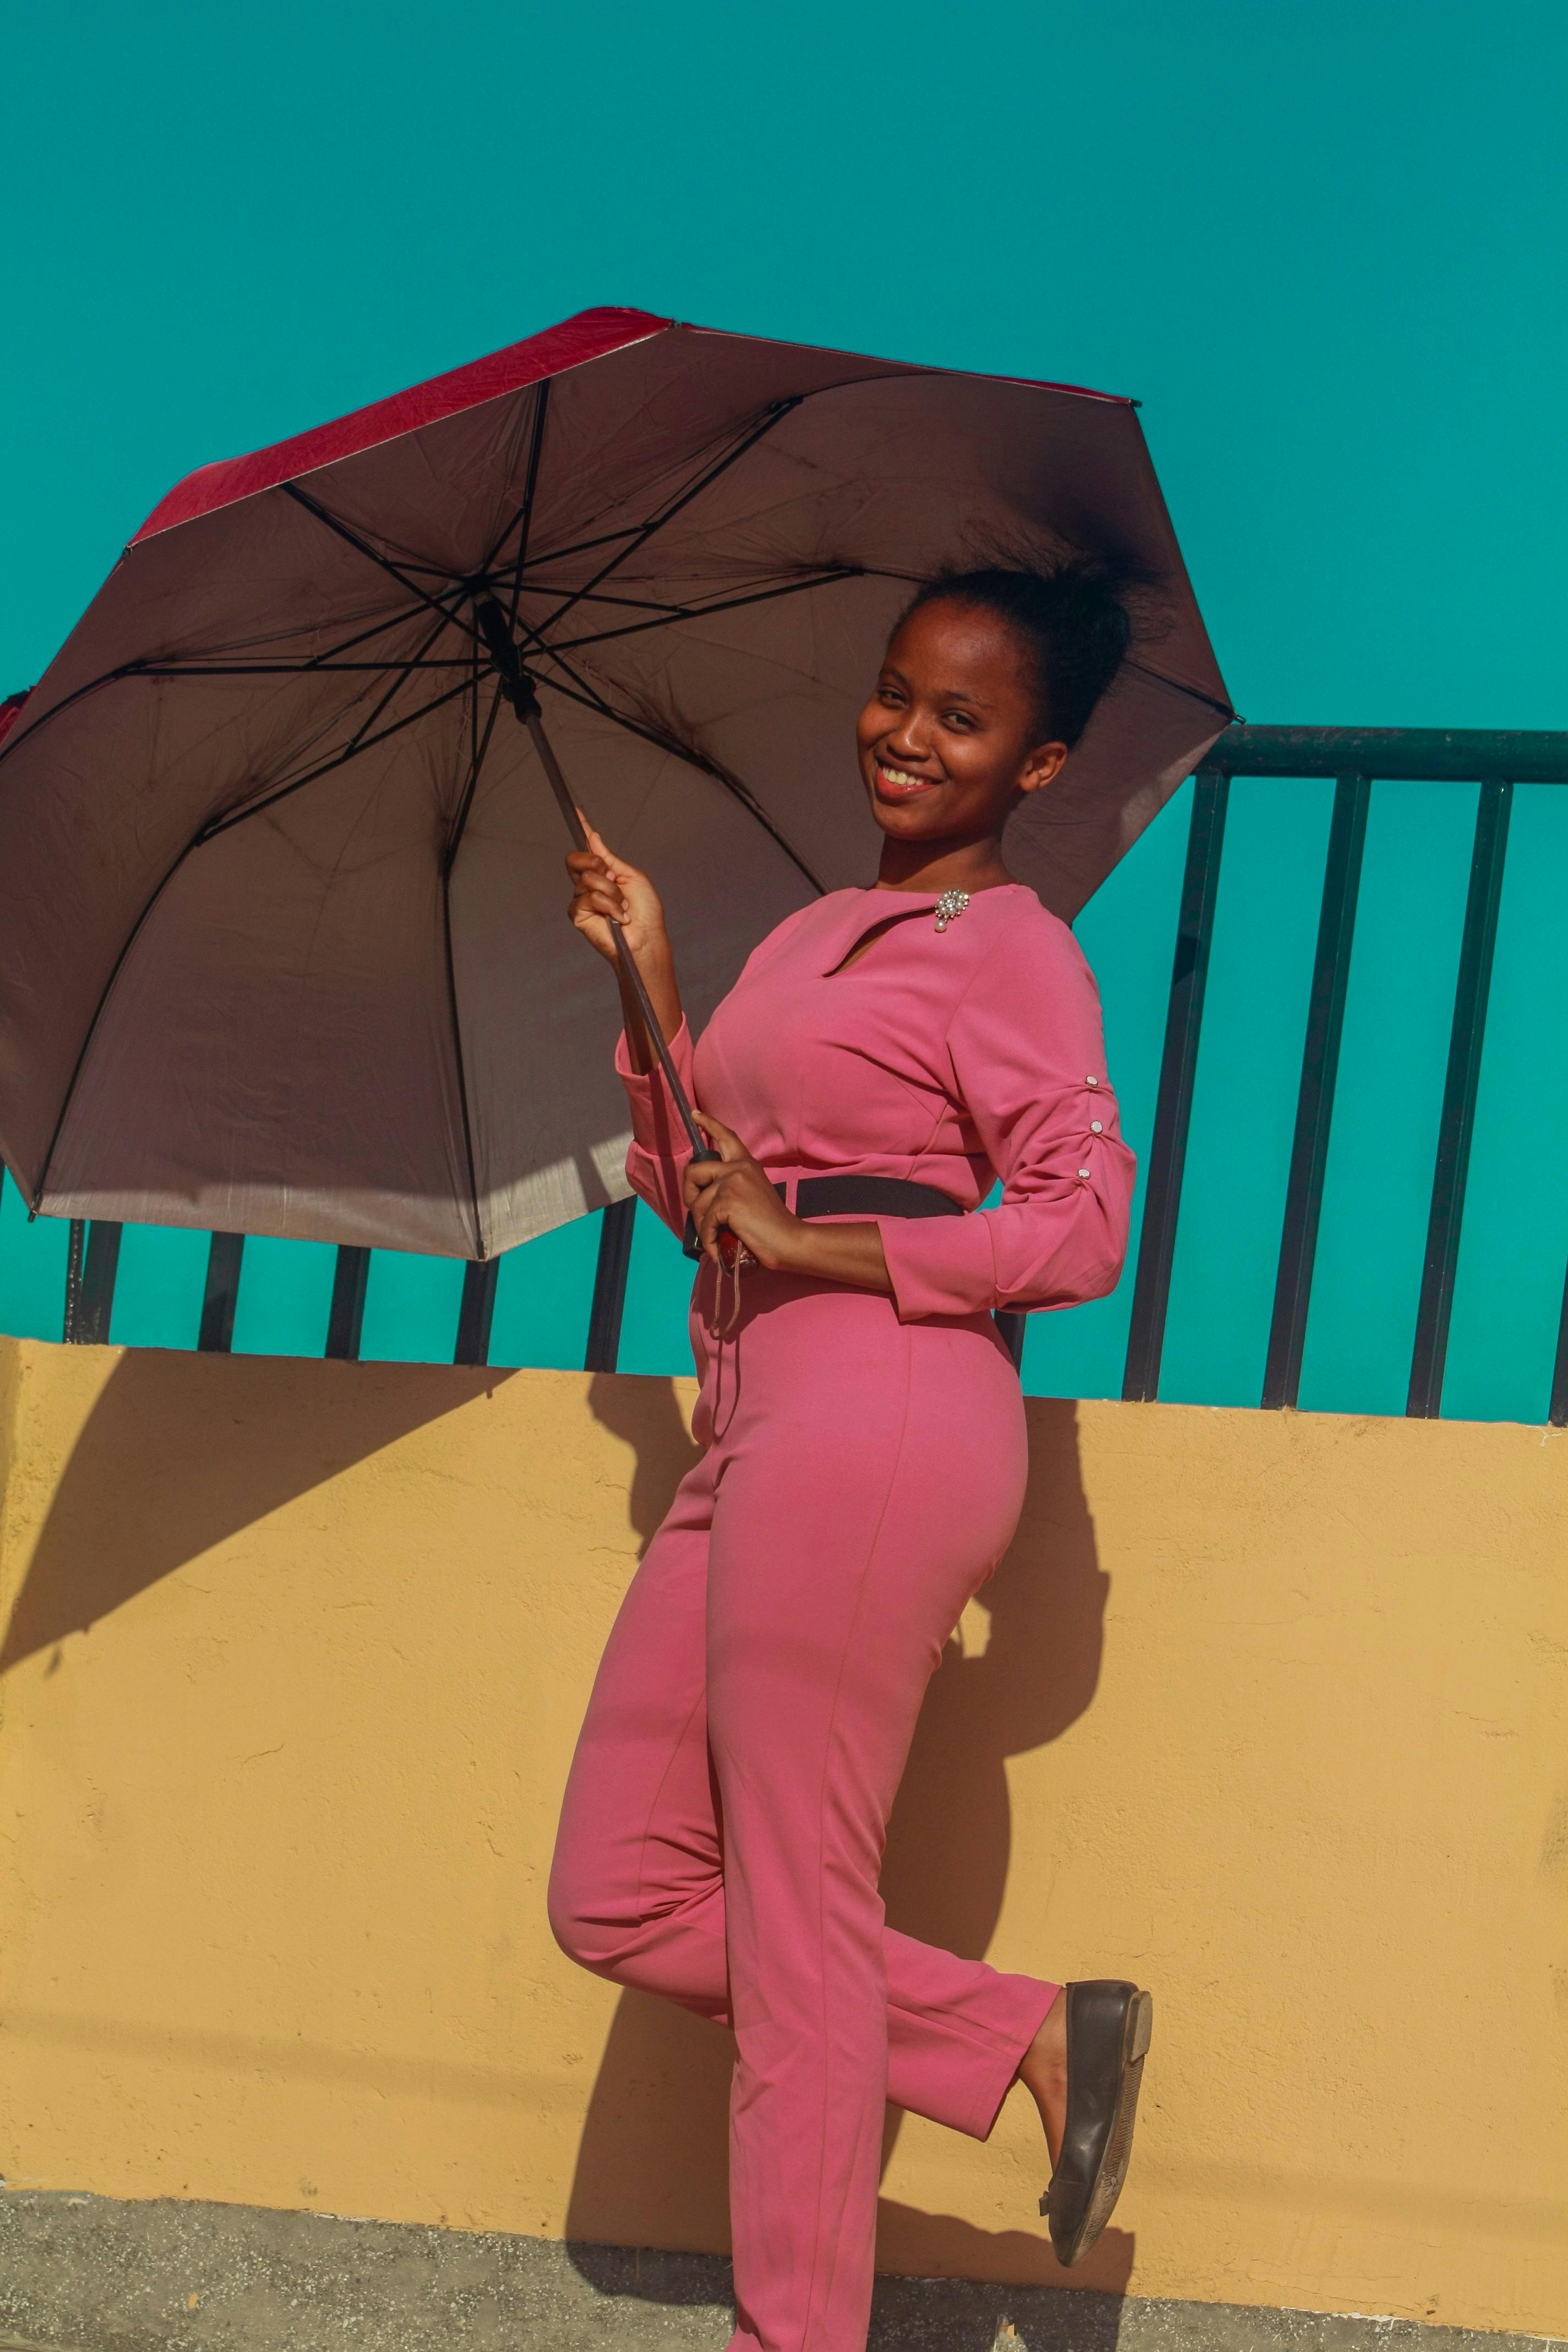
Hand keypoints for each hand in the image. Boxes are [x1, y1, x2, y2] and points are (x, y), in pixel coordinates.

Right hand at [566, 818, 667, 966]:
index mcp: (602, 873)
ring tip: (623, 907)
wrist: (646, 937)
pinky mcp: (578, 915)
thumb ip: (610, 858)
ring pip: (587, 879)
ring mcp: (581, 899)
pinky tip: (617, 917)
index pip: (587, 849)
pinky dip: (608, 906)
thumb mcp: (631, 876)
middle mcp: (588, 884)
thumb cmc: (645, 910)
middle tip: (613, 878)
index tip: (577, 811)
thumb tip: (593, 837)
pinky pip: (588, 897)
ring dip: (612, 892)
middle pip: (575, 859)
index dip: (581, 829)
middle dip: (596, 863)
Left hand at [683, 1114, 808, 1273]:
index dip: (709, 1124)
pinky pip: (704, 1222)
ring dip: (702, 1226)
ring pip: (696, 1203)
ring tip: (718, 1238)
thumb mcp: (750, 1196)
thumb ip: (730, 1187)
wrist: (789, 1241)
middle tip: (698, 1214)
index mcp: (747, 1164)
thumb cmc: (770, 1226)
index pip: (726, 1137)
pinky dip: (709, 1240)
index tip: (695, 1114)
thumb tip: (701, 1197)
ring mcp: (732, 1182)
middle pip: (693, 1171)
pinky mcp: (728, 1201)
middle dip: (688, 1194)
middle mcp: (738, 1167)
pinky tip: (719, 1248)